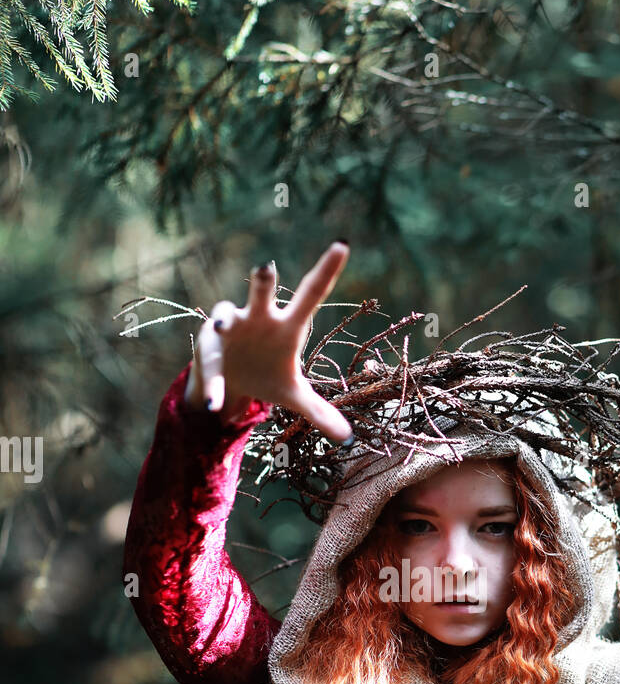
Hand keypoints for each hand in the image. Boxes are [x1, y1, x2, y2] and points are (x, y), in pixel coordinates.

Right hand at [184, 242, 352, 440]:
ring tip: (221, 328)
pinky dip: (213, 381)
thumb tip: (348, 438)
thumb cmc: (265, 376)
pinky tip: (216, 402)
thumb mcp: (293, 396)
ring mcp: (230, 327)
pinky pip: (209, 360)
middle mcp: (259, 317)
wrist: (227, 387)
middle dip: (263, 281)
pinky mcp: (207, 345)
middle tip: (265, 267)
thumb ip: (319, 413)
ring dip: (223, 321)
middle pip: (262, 292)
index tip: (343, 245)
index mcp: (287, 325)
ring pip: (225, 313)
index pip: (311, 294)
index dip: (326, 271)